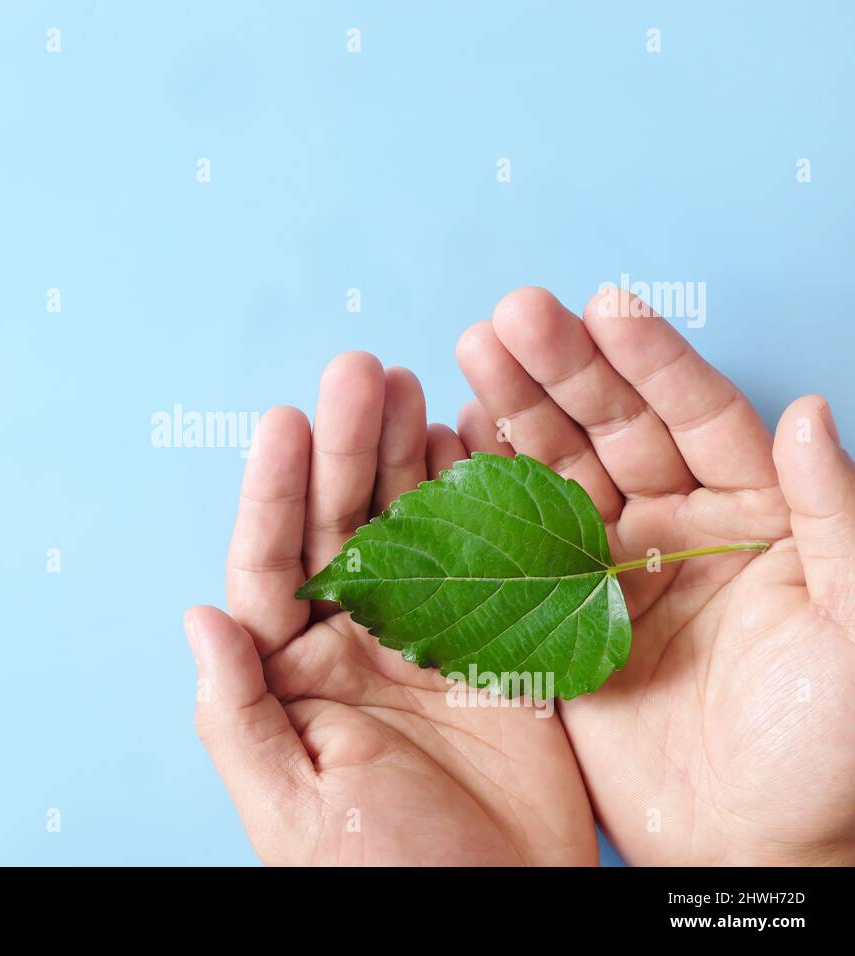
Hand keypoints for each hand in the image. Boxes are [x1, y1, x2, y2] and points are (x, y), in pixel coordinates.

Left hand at [185, 353, 597, 864]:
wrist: (501, 918)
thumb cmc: (382, 878)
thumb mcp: (292, 806)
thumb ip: (239, 712)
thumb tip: (198, 616)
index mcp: (292, 673)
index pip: (273, 564)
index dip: (275, 491)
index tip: (286, 421)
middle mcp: (353, 642)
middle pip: (343, 525)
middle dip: (350, 448)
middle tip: (364, 372)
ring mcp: (426, 638)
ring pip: (412, 528)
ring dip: (410, 459)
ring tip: (416, 388)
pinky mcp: (497, 647)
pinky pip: (488, 559)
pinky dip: (486, 504)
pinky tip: (477, 447)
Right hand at [454, 287, 854, 864]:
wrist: (754, 846)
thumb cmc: (830, 751)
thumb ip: (837, 519)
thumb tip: (809, 413)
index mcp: (754, 516)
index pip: (698, 416)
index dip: (653, 361)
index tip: (606, 307)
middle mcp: (677, 528)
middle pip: (614, 428)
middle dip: (564, 369)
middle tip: (512, 315)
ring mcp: (610, 569)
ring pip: (558, 469)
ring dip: (517, 409)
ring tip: (473, 352)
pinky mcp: (557, 616)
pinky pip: (516, 540)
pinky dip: (484, 487)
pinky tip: (458, 436)